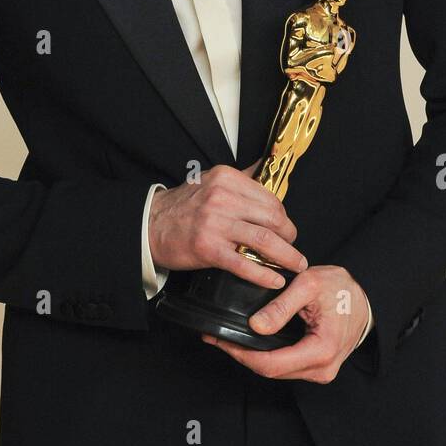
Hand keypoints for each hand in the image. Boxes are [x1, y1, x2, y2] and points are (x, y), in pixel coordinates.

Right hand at [148, 162, 307, 291]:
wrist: (150, 225)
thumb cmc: (184, 206)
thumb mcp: (212, 181)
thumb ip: (242, 178)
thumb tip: (269, 165)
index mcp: (226, 178)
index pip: (270, 198)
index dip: (284, 217)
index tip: (287, 229)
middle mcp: (222, 197)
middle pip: (272, 218)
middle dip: (289, 236)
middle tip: (293, 248)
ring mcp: (214, 223)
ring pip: (263, 240)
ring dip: (286, 256)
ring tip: (295, 265)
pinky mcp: (207, 248)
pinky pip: (243, 263)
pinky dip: (263, 274)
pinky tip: (274, 280)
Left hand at [201, 265, 368, 382]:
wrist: (366, 297)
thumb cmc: (341, 289)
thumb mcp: (309, 285)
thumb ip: (282, 306)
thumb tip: (255, 326)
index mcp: (321, 350)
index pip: (271, 364)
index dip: (241, 353)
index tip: (220, 339)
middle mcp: (321, 369)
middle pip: (270, 370)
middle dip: (240, 354)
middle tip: (215, 336)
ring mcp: (319, 371)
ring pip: (275, 371)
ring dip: (250, 355)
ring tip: (226, 336)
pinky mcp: (315, 367)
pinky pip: (284, 366)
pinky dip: (264, 354)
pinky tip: (248, 340)